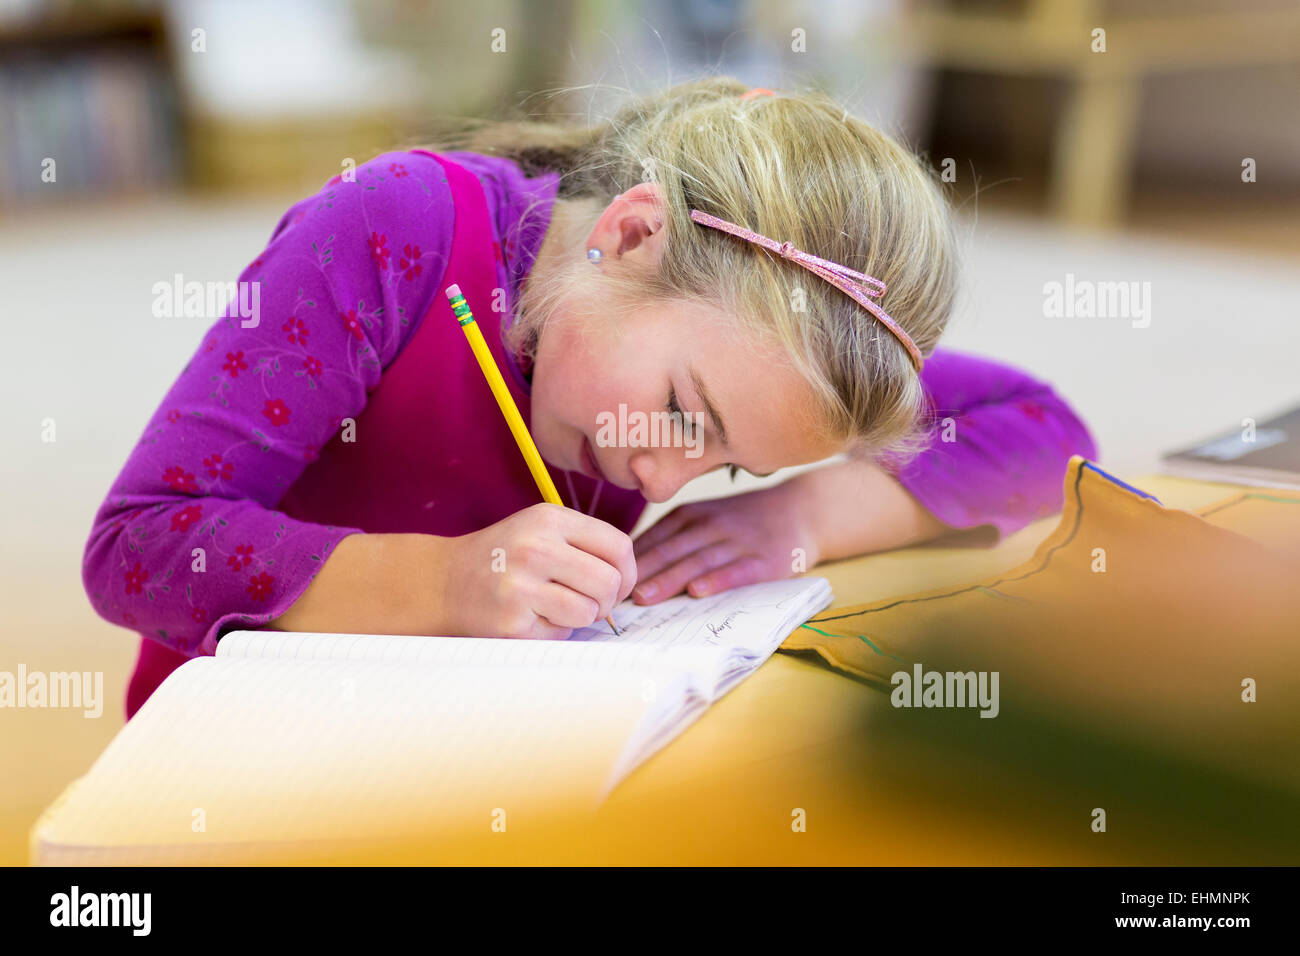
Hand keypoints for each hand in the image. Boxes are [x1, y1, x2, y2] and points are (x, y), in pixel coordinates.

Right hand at [444, 503, 637, 638]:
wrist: (444, 582)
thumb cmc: (506, 557)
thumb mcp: (542, 530)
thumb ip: (586, 545)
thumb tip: (630, 582)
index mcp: (549, 519)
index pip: (619, 546)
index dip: (628, 572)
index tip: (617, 584)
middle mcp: (535, 548)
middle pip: (609, 582)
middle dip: (607, 600)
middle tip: (589, 602)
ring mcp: (521, 587)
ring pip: (589, 612)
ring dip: (580, 617)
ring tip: (555, 607)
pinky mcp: (512, 623)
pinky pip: (561, 634)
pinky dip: (555, 631)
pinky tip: (531, 617)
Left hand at [631, 482, 819, 604]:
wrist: (801, 511)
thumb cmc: (743, 521)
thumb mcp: (706, 516)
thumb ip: (672, 536)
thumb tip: (628, 566)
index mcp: (693, 515)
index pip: (655, 536)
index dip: (631, 560)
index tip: (607, 578)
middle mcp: (712, 525)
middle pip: (672, 549)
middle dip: (643, 571)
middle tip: (617, 592)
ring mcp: (738, 541)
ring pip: (698, 560)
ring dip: (670, 578)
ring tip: (646, 596)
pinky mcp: (763, 560)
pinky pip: (737, 570)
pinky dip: (717, 580)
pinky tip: (698, 591)